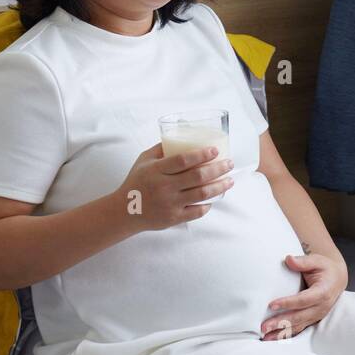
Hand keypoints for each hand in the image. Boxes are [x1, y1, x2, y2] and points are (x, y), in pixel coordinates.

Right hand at [115, 142, 234, 231]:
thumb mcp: (143, 160)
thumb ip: (160, 148)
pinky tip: (214, 197)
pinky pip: (196, 212)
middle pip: (197, 177)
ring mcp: (169, 204)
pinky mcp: (173, 218)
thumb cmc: (136, 182)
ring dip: (219, 187)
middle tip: (229, 163)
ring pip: (201, 195)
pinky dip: (208, 205)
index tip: (215, 150)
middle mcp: (164, 187)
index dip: (201, 154)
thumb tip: (180, 136)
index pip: (183, 160)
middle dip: (218, 169)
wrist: (124, 211)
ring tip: (230, 180)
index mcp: (156, 170)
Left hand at [259, 254, 348, 340]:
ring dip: (281, 332)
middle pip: (299, 316)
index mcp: (323, 292)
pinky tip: (273, 338)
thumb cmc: (325, 268)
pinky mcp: (312, 319)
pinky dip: (286, 335)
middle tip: (263, 327)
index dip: (288, 303)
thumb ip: (303, 261)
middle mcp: (321, 307)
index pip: (303, 300)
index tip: (271, 305)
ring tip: (265, 336)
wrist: (337, 279)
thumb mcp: (317, 261)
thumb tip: (288, 259)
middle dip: (281, 322)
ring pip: (298, 326)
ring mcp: (317, 315)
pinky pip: (299, 329)